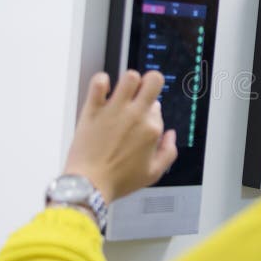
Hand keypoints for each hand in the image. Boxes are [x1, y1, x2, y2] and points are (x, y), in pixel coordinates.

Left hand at [64, 70, 177, 202]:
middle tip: (143, 90)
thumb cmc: (118, 180)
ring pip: (130, 76)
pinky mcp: (94, 109)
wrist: (89, 184)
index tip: (143, 120)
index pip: (158, 107)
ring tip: (124, 90)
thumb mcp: (153, 173)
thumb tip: (170, 136)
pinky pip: (99, 83)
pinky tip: (103, 87)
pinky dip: (101, 80)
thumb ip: (169, 152)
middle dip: (151, 81)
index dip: (152, 112)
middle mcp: (136, 115)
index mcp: (151, 129)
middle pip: (153, 80)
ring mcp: (114, 110)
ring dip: (129, 80)